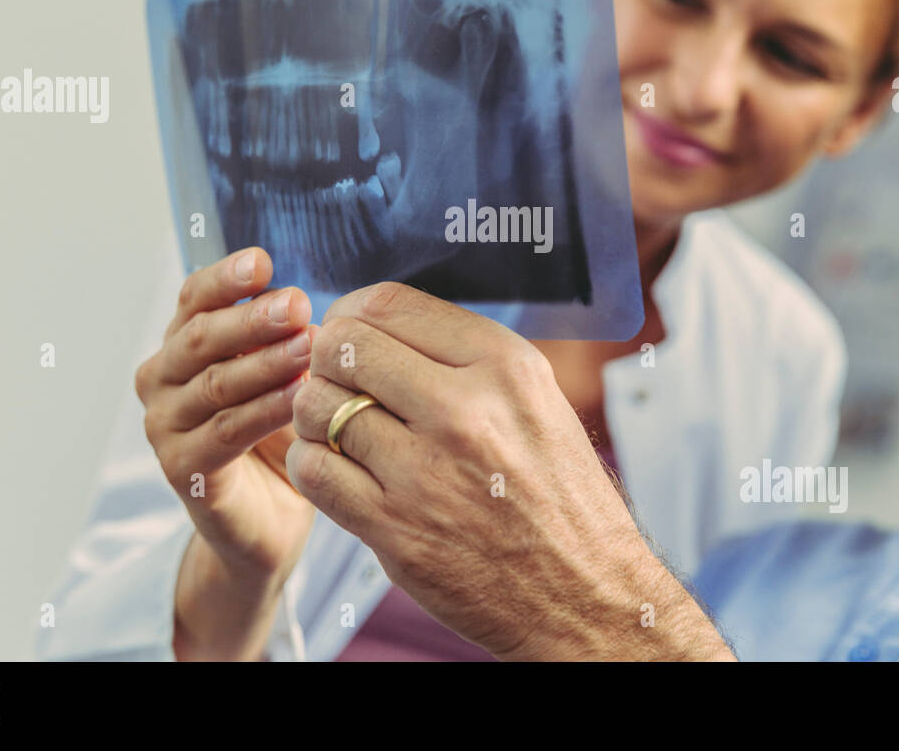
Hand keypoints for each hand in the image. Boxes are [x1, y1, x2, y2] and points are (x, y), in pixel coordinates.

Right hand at [136, 247, 316, 658]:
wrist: (267, 522)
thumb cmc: (278, 435)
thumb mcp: (279, 373)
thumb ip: (280, 334)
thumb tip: (309, 296)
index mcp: (183, 345)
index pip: (195, 299)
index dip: (226, 279)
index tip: (263, 262)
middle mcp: (163, 380)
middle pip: (201, 337)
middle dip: (251, 319)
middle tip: (298, 305)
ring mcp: (165, 426)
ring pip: (215, 384)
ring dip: (264, 363)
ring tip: (308, 348)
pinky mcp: (183, 470)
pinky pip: (225, 433)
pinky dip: (263, 411)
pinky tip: (300, 398)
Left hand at [286, 282, 731, 660]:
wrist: (586, 593)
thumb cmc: (559, 497)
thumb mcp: (536, 400)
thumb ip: (466, 359)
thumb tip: (384, 325)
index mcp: (504, 366)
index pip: (390, 304)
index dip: (351, 313)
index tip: (348, 333)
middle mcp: (465, 410)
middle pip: (344, 347)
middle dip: (327, 360)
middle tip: (335, 381)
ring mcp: (426, 472)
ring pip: (318, 407)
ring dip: (314, 415)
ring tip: (337, 429)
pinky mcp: (397, 530)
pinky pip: (314, 471)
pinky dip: (311, 464)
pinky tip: (336, 468)